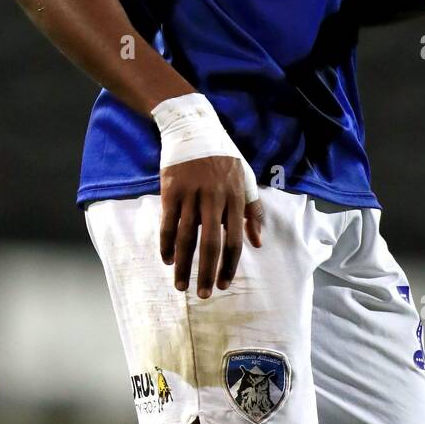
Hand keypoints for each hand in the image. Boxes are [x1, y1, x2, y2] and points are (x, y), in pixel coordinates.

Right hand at [159, 155, 263, 297]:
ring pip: (186, 236)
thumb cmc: (224, 158)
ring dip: (183, 264)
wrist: (194, 128)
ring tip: (181, 285)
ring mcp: (191, 194)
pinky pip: (167, 223)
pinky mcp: (171, 190)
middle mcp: (214, 198)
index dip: (228, 265)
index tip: (223, 285)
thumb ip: (254, 211)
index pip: (234, 240)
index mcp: (235, 197)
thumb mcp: (246, 179)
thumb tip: (258, 243)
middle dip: (206, 272)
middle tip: (202, 295)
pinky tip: (167, 260)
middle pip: (210, 243)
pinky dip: (166, 244)